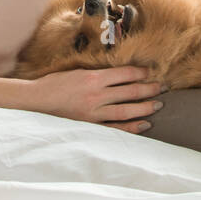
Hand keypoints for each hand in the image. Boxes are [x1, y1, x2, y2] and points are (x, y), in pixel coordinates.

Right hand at [24, 66, 163, 133]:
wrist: (37, 100)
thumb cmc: (56, 83)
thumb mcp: (78, 71)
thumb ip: (99, 73)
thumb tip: (121, 73)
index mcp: (93, 78)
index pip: (124, 74)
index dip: (141, 72)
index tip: (151, 71)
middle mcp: (96, 95)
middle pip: (130, 92)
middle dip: (149, 89)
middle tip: (163, 87)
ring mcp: (94, 113)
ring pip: (126, 110)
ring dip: (145, 107)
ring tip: (158, 104)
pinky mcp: (91, 125)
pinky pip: (116, 128)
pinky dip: (131, 127)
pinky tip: (144, 124)